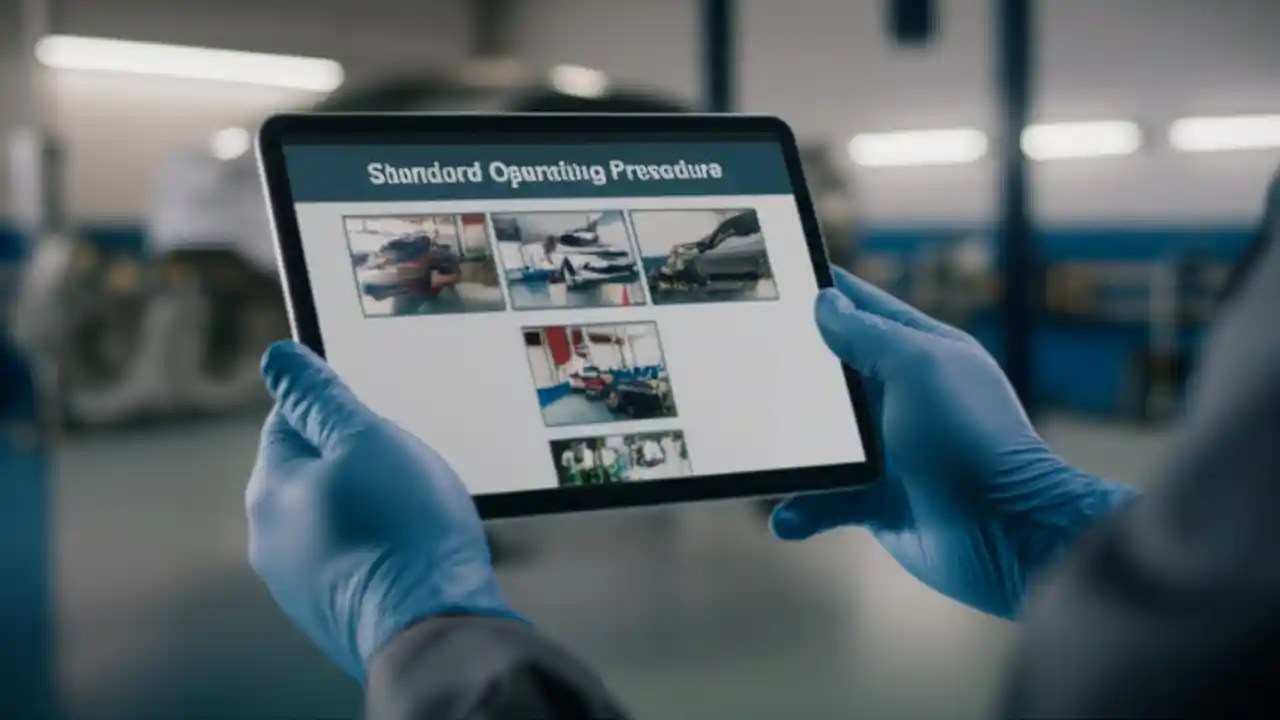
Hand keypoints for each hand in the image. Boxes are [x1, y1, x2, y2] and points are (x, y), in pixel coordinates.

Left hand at [246, 341, 517, 679]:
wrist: (434, 628)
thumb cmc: (401, 527)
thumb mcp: (363, 439)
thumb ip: (319, 396)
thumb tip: (279, 358)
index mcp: (271, 491)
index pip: (289, 419)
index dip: (337, 405)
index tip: (378, 413)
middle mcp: (274, 539)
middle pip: (318, 469)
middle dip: (362, 457)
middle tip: (407, 461)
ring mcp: (304, 581)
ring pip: (342, 513)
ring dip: (378, 501)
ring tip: (420, 507)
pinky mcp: (340, 609)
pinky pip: (362, 554)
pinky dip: (388, 542)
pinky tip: (419, 545)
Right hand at [771, 269, 1136, 617]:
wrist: (1005, 537)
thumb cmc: (970, 442)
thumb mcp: (918, 370)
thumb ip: (867, 335)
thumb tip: (825, 302)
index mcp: (923, 353)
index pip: (863, 309)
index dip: (822, 294)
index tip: (773, 282)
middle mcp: (905, 397)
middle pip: (834, 373)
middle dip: (793, 372)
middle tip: (742, 363)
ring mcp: (891, 450)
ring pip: (823, 438)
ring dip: (792, 447)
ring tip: (757, 448)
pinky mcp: (879, 499)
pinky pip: (826, 497)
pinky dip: (803, 507)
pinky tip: (785, 517)